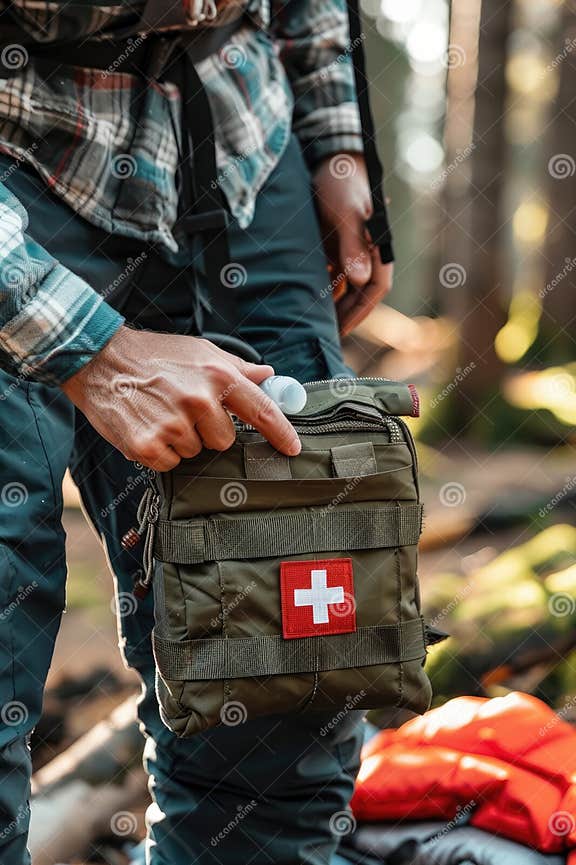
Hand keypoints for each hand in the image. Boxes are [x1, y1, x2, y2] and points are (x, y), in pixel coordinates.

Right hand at [62, 326, 301, 469]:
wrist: (100, 360)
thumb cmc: (153, 356)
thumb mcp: (199, 351)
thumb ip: (236, 367)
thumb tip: (268, 374)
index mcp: (218, 376)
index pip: (261, 411)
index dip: (281, 433)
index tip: (293, 449)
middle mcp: (200, 402)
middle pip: (225, 440)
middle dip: (208, 431)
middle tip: (182, 410)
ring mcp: (174, 426)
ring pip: (196, 453)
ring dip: (181, 440)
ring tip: (160, 414)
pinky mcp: (149, 445)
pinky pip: (170, 464)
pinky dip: (160, 452)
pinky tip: (147, 427)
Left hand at [313, 153, 392, 335]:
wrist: (329, 156)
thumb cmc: (342, 182)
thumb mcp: (346, 214)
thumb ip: (353, 246)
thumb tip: (359, 280)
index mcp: (377, 247)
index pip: (375, 289)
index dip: (360, 313)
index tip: (341, 331)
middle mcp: (367, 253)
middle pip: (359, 293)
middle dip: (344, 315)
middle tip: (323, 336)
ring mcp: (350, 250)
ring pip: (344, 286)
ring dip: (332, 304)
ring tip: (312, 324)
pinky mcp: (335, 245)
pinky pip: (330, 274)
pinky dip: (321, 288)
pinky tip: (305, 301)